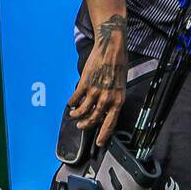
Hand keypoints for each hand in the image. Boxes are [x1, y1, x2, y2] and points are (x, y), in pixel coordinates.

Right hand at [68, 15, 127, 146]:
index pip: (110, 123)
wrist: (112, 47)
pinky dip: (71, 102)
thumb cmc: (118, 64)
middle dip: (86, 125)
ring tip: (73, 115)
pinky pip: (75, 98)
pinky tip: (70, 103)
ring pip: (82, 111)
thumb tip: (105, 108)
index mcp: (118, 100)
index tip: (98, 142)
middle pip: (93, 119)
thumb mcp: (120, 84)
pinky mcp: (85, 84)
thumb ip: (113, 97)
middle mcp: (107, 98)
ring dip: (76, 115)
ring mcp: (95, 91)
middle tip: (81, 126)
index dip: (103, 134)